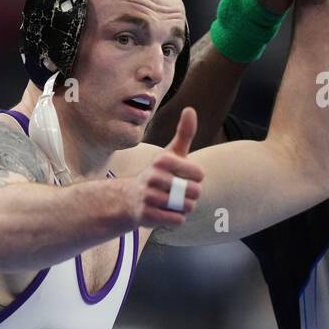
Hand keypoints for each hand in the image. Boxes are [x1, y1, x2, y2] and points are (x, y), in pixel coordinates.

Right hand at [132, 106, 203, 228]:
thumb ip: (184, 133)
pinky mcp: (147, 214)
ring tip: (171, 202)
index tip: (181, 176)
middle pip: (195, 192)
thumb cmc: (158, 174)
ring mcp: (149, 196)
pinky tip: (165, 212)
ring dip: (184, 208)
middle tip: (176, 192)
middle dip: (191, 195)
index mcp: (162, 160)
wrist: (129, 199)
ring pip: (187, 207)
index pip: (199, 174)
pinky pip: (177, 220)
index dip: (195, 178)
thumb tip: (190, 109)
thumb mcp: (170, 153)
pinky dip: (176, 219)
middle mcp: (154, 177)